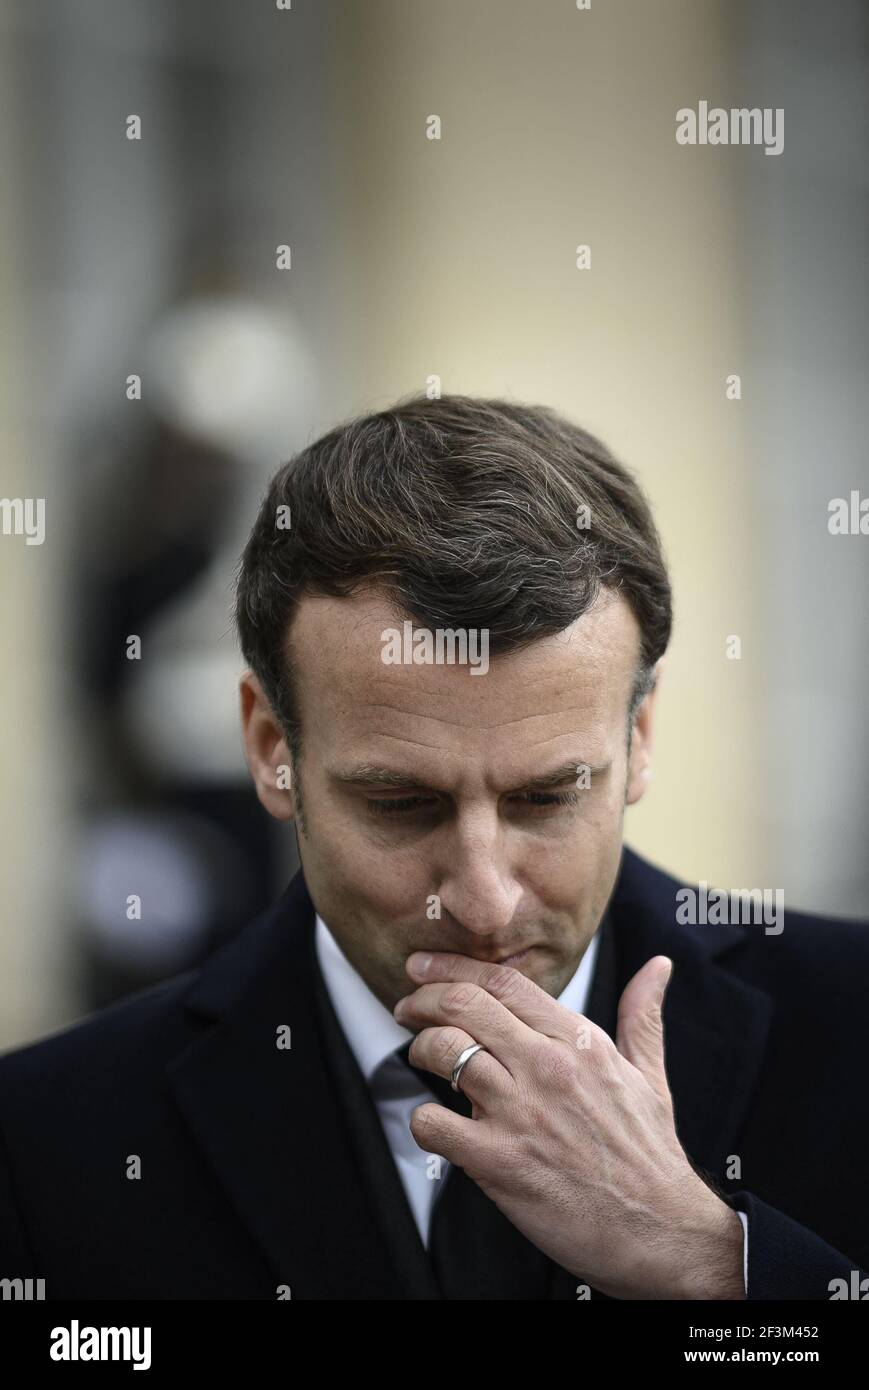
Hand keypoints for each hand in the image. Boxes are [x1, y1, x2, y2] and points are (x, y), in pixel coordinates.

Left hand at [393, 950, 744, 1298]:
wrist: (660, 1231)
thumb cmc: (650, 1155)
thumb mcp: (649, 1074)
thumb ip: (642, 1015)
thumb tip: (658, 966)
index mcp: (579, 1041)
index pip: (504, 981)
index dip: (454, 966)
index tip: (426, 966)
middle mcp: (547, 1067)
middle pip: (464, 1005)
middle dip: (422, 999)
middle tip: (407, 1007)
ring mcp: (521, 1113)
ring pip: (445, 1052)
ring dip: (419, 1049)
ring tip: (419, 1057)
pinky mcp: (499, 1161)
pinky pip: (433, 1124)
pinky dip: (422, 1119)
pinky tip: (433, 1122)